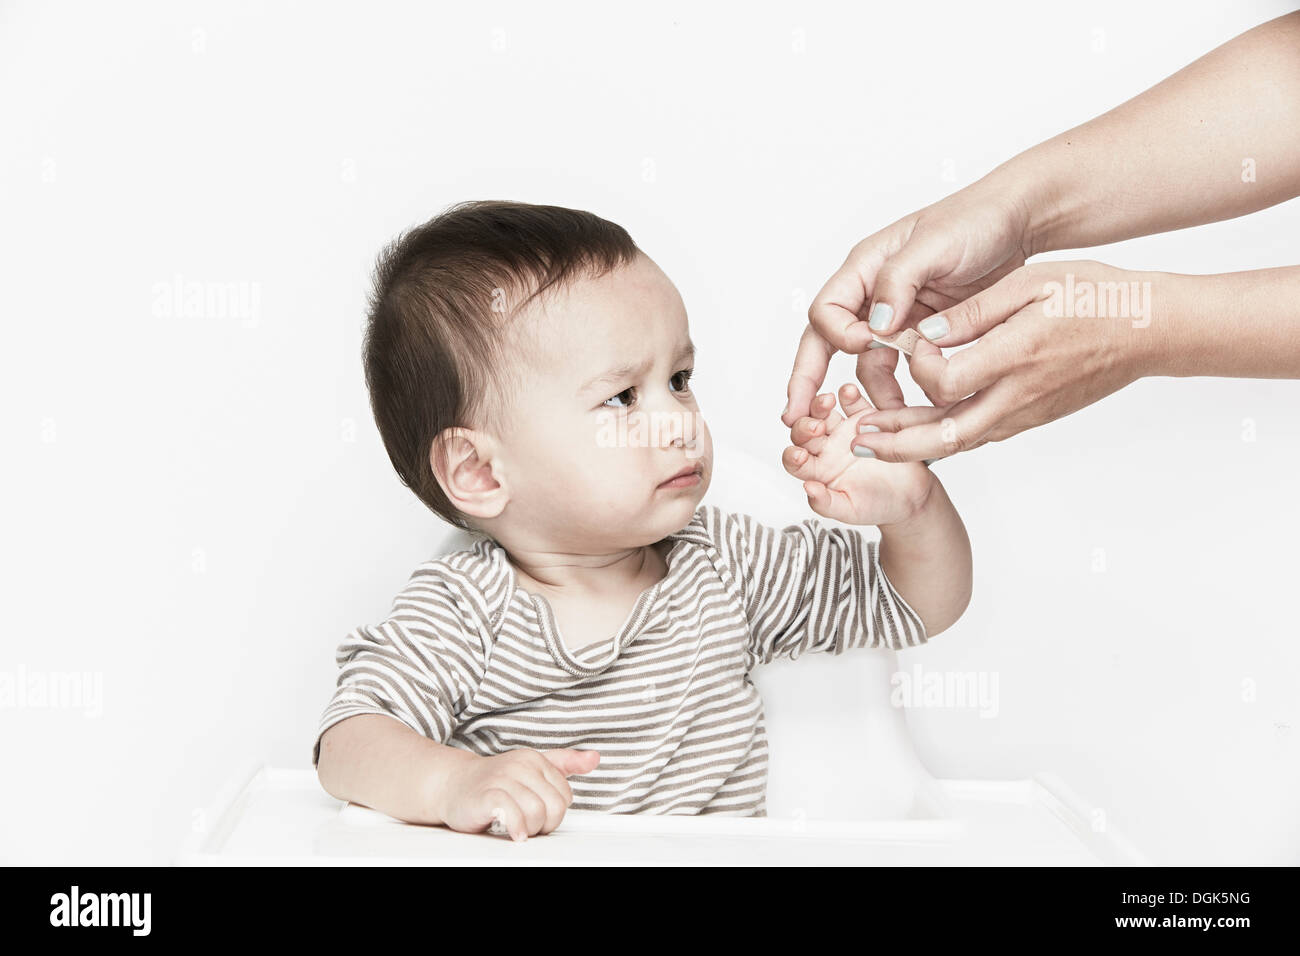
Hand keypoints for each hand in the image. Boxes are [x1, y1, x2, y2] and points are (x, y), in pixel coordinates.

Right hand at [436, 747, 600, 841]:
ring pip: (537, 813)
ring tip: (516, 827)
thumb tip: (595, 758)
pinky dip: (516, 828)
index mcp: (535, 759)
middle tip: (527, 825)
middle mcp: (521, 765)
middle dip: (544, 824)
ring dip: (529, 829)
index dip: (554, 814)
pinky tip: (512, 833)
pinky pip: (513, 814)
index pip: (564, 796)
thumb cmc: (494, 781)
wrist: (453, 785)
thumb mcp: (531, 768)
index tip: (537, 815)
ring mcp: (503, 778)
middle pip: (554, 807)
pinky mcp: (487, 794)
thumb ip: (564, 763)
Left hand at [782, 383, 935, 526]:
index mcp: (818, 470)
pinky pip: (854, 402)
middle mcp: (827, 448)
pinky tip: (848, 391)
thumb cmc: (878, 506)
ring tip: (828, 401)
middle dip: (805, 426)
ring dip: (821, 404)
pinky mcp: (866, 418)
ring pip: (824, 412)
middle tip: (815, 427)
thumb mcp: (850, 511)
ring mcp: (845, 431)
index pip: (795, 460)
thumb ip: (826, 503)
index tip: (799, 455)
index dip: (793, 456)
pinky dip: (849, 394)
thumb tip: (808, 489)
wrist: (912, 496)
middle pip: (805, 430)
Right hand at [783, 178, 1033, 423]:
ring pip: (867, 364)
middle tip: (796, 417)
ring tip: (889, 419)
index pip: (826, 311)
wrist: (1017, 223)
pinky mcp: (921, 334)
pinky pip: (902, 369)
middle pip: (826, 343)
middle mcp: (872, 296)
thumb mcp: (933, 244)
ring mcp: (896, 317)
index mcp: (864, 268)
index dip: (838, 335)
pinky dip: (905, 389)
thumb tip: (874, 325)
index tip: (870, 342)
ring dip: (873, 392)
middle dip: (808, 380)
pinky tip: (915, 408)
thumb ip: (897, 281)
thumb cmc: (974, 219)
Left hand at [848, 260, 1158, 461]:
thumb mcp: (1031, 284)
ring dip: (913, 446)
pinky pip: (977, 437)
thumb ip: (975, 311)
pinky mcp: (1029, 419)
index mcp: (1015, 356)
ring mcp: (1024, 413)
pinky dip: (942, 440)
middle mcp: (1017, 395)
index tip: (912, 343)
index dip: (917, 367)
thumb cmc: (1094, 298)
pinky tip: (917, 433)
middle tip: (858, 440)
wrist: (1149, 331)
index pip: (944, 382)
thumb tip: (925, 332)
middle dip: (896, 439)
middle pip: (943, 435)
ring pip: (958, 443)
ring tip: (873, 444)